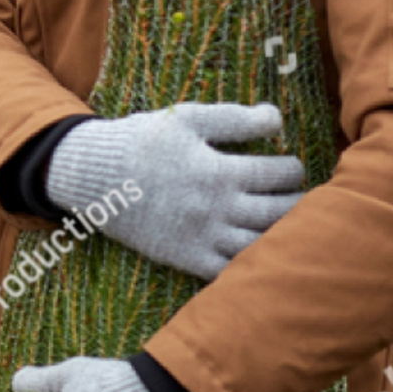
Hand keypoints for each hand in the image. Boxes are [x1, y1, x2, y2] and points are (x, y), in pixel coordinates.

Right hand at [46, 102, 305, 279]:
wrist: (94, 176)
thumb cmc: (143, 141)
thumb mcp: (187, 119)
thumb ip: (235, 119)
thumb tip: (278, 121)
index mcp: (220, 172)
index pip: (281, 173)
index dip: (293, 167)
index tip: (290, 166)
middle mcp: (217, 210)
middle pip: (281, 212)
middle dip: (298, 202)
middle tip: (297, 196)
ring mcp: (203, 238)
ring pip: (263, 245)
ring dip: (284, 234)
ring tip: (288, 223)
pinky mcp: (187, 258)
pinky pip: (230, 272)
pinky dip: (252, 266)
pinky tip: (260, 253)